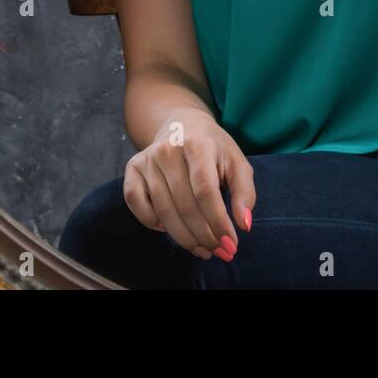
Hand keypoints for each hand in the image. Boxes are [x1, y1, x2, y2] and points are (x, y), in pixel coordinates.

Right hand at [124, 112, 255, 260]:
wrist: (182, 125)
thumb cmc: (214, 149)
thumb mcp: (236, 163)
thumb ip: (245, 192)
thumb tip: (244, 225)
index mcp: (198, 143)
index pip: (206, 191)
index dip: (218, 222)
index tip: (230, 243)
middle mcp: (169, 149)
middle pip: (185, 205)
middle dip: (204, 235)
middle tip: (218, 252)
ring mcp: (148, 158)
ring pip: (163, 211)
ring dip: (183, 238)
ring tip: (202, 249)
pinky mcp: (133, 167)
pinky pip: (136, 203)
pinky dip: (151, 222)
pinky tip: (169, 230)